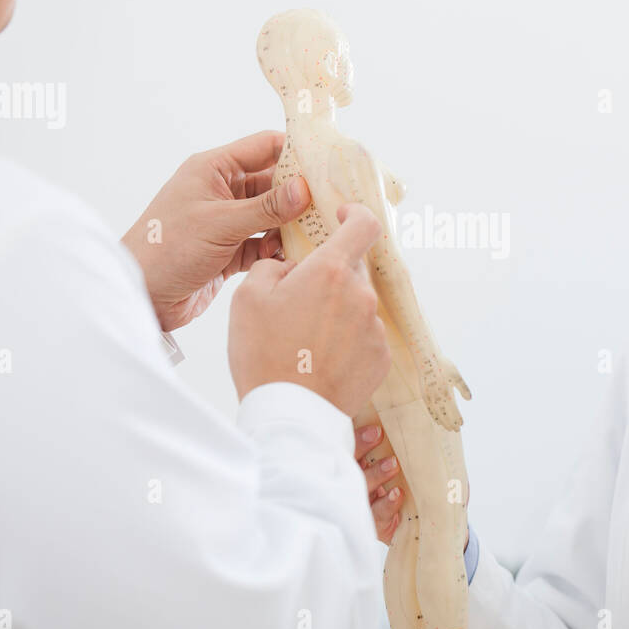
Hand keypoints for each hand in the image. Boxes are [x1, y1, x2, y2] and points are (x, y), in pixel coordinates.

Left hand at [121, 131, 310, 331]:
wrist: (141, 295)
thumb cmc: (168, 248)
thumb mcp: (220, 223)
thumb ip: (265, 207)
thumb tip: (305, 188)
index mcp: (214, 170)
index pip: (263, 147)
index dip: (295, 150)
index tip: (327, 160)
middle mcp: (222, 191)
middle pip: (273, 182)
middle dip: (301, 192)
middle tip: (334, 201)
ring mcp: (227, 221)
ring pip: (272, 215)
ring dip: (292, 224)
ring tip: (321, 231)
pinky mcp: (231, 251)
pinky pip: (264, 242)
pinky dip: (278, 248)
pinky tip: (295, 255)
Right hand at [228, 203, 391, 415]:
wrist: (289, 415)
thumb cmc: (264, 355)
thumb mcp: (248, 298)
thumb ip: (272, 267)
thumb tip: (290, 267)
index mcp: (330, 271)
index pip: (363, 224)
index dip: (354, 214)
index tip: (341, 216)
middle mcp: (361, 295)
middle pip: (353, 270)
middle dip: (331, 276)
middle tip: (301, 299)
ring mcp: (374, 328)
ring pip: (358, 305)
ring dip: (338, 311)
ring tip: (306, 340)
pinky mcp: (380, 358)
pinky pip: (365, 336)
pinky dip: (347, 340)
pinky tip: (321, 358)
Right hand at [354, 423, 469, 549]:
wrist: (426, 524)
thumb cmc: (420, 488)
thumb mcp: (420, 465)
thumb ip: (419, 447)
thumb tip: (435, 421)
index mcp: (368, 462)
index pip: (356, 444)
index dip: (360, 434)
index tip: (374, 426)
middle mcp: (362, 480)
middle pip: (353, 461)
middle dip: (362, 446)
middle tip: (378, 434)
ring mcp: (367, 503)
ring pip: (363, 486)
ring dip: (377, 473)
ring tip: (393, 464)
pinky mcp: (376, 523)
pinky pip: (378, 513)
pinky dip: (387, 503)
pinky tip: (396, 494)